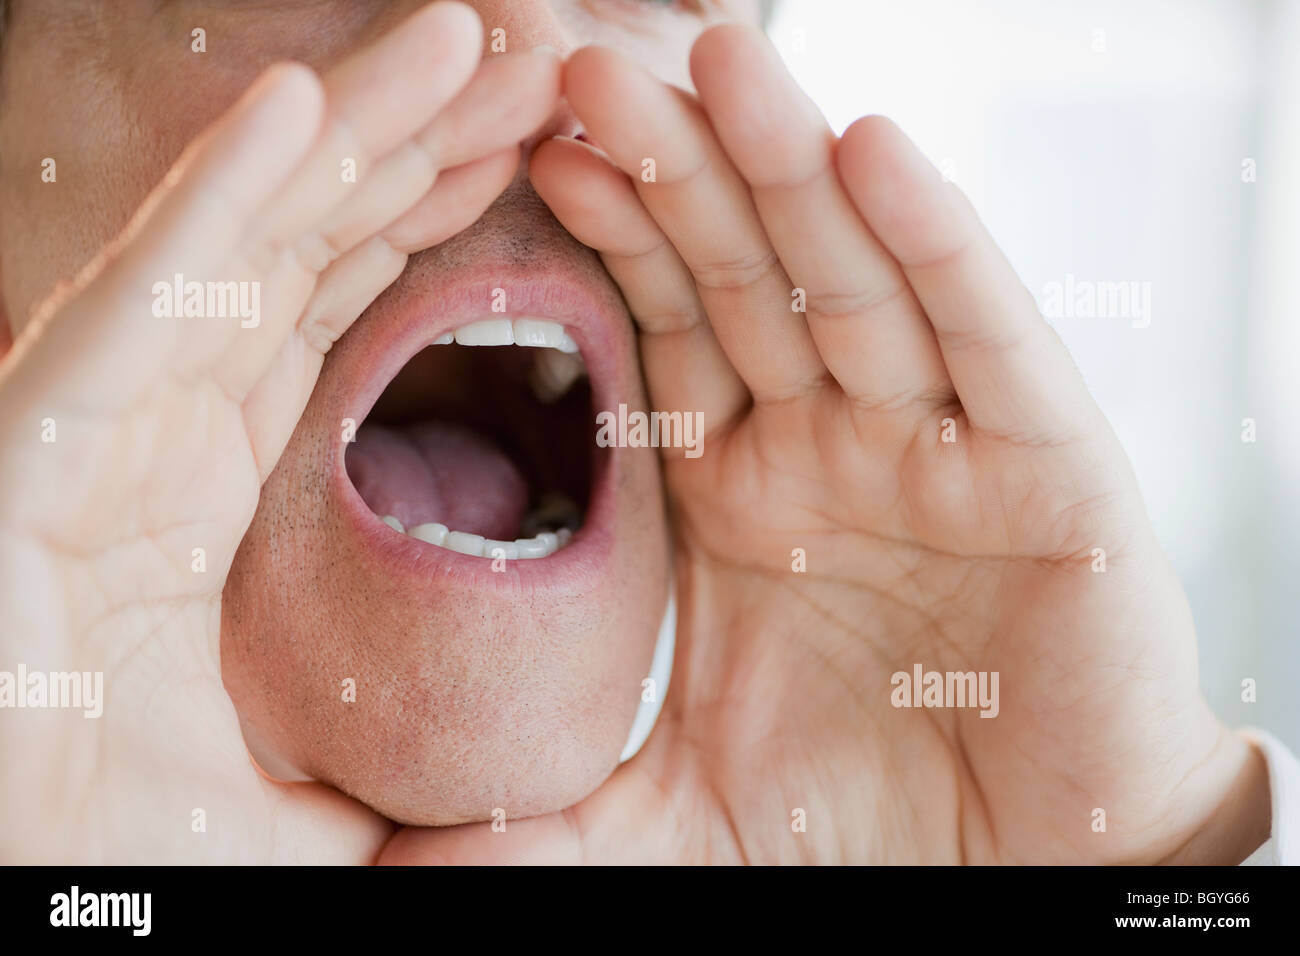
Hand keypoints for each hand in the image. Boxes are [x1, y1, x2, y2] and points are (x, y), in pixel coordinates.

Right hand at [0, 2, 559, 862]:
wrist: (4, 884)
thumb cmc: (129, 844)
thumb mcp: (323, 792)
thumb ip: (418, 755)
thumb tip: (519, 769)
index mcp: (239, 488)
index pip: (355, 315)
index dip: (436, 222)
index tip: (533, 155)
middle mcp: (176, 431)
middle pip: (323, 247)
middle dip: (428, 142)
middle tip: (538, 59)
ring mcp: (110, 424)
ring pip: (256, 241)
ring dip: (358, 123)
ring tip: (469, 32)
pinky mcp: (45, 439)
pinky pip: (151, 297)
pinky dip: (221, 194)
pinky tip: (295, 104)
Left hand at [384, 25, 1269, 863]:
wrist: (1027, 883)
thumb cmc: (860, 840)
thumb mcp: (674, 824)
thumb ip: (541, 831)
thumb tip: (397, 880)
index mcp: (740, 496)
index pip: (661, 336)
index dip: (603, 245)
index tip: (523, 155)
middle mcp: (833, 445)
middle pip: (745, 277)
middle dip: (674, 169)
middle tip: (585, 66)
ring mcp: (939, 444)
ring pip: (854, 278)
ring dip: (787, 166)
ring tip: (716, 57)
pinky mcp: (1048, 466)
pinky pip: (983, 337)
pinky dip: (937, 245)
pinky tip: (873, 151)